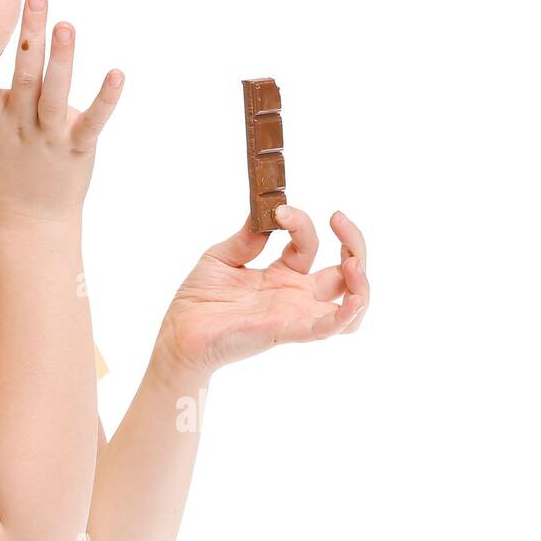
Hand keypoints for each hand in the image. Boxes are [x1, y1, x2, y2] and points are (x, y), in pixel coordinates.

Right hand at [0, 0, 122, 227]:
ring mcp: (48, 138)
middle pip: (23, 77)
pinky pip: (92, 122)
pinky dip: (105, 99)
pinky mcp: (77, 149)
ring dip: (61, 59)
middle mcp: (19, 126)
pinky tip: (116, 74)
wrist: (30, 222)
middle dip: (30, 36)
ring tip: (66, 25)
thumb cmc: (4, 173)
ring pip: (54, 95)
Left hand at [152, 206, 369, 376]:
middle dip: (353, 243)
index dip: (301, 223)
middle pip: (345, 273)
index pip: (309, 245)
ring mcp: (295, 313)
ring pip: (350, 304)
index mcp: (282, 275)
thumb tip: (266, 212)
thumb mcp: (222, 257)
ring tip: (352, 262)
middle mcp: (295, 295)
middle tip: (338, 217)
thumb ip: (247, 237)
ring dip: (361, 283)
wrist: (180, 332)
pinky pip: (327, 328)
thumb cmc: (199, 300)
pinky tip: (353, 300)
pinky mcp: (287, 330)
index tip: (279, 209)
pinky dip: (347, 315)